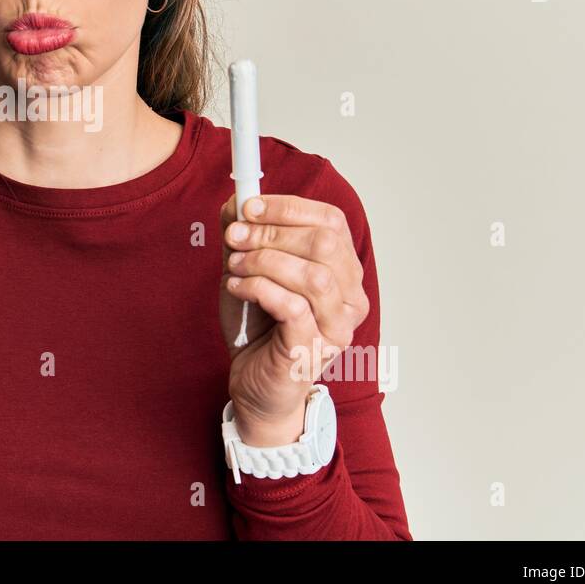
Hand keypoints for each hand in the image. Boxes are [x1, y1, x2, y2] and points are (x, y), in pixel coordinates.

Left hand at [218, 193, 368, 445]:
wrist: (253, 383)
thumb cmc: (258, 328)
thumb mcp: (248, 271)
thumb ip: (246, 236)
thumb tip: (236, 200)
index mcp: (342, 270)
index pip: (331, 222)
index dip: (289, 207)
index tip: (249, 206)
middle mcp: (350, 297)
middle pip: (325, 244)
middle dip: (272, 232)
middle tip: (235, 236)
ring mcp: (336, 326)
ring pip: (314, 275)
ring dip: (265, 261)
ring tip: (234, 266)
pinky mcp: (313, 349)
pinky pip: (293, 306)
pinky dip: (259, 288)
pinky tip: (236, 287)